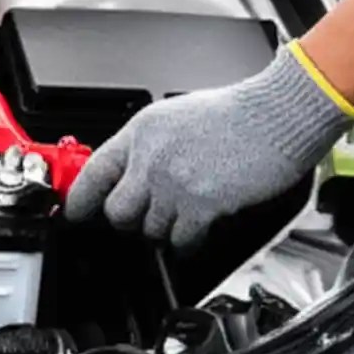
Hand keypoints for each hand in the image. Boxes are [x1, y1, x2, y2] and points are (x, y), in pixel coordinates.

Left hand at [65, 46, 353, 249]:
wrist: (278, 113)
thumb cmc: (237, 111)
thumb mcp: (175, 116)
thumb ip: (147, 145)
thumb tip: (129, 171)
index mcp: (141, 132)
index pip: (94, 173)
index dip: (80, 200)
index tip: (75, 214)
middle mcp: (151, 158)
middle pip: (117, 211)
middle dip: (129, 221)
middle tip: (143, 217)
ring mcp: (175, 183)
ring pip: (149, 229)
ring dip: (163, 229)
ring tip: (182, 213)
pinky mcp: (202, 204)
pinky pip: (180, 240)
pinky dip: (187, 241)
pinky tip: (197, 229)